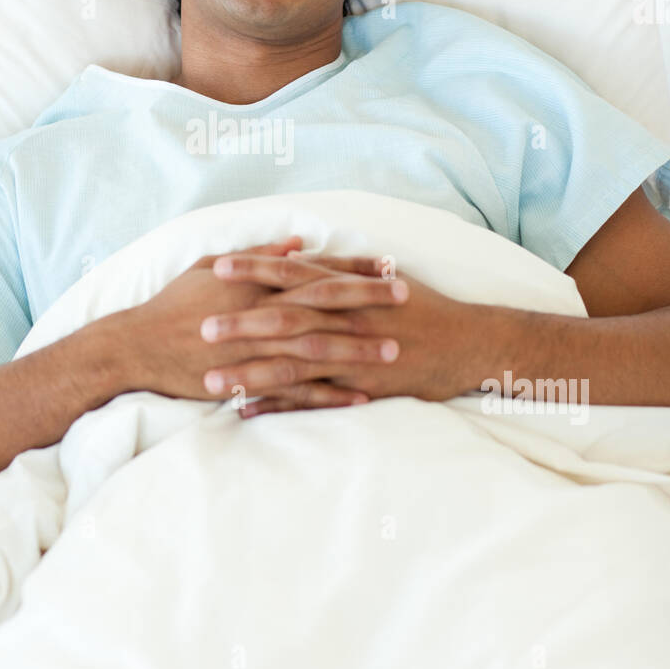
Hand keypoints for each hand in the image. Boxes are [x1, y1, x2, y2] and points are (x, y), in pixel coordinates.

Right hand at [114, 236, 375, 405]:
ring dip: (357, 349)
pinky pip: (295, 390)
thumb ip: (259, 254)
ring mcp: (254, 348)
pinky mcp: (246, 379)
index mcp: (254, 281)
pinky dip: (328, 394)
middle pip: (323, 303)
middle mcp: (258, 311)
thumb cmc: (173, 304)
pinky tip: (360, 398)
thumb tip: (298, 242)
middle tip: (408, 297)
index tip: (386, 263)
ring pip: (315, 347)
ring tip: (395, 350)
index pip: (312, 269)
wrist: (136, 346)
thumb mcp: (211, 267)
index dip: (351, 266)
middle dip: (367, 299)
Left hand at [198, 252, 482, 413]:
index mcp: (349, 288)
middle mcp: (348, 319)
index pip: (293, 272)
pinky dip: (280, 406)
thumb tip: (310, 256)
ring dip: (249, 372)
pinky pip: (313, 399)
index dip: (255, 268)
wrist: (469, 344)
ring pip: (293, 364)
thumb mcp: (386, 279)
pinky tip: (247, 411)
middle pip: (284, 318)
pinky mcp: (362, 387)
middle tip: (200, 327)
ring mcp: (354, 356)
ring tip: (209, 380)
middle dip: (240, 322)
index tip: (218, 266)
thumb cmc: (426, 308)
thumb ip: (344, 271)